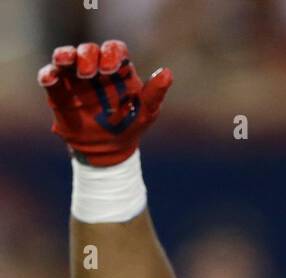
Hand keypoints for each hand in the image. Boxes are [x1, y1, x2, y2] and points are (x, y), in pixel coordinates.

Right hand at [38, 39, 171, 166]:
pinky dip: (48, 75)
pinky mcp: (59, 91)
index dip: (112, 53)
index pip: (114, 50)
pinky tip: (51, 78)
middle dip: (88, 56)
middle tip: (90, 73)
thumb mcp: (146, 112)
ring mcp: (75, 77)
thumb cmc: (130, 126)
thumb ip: (155, 93)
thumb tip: (167, 72)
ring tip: (65, 62)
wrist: (108, 151)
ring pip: (66, 57)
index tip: (111, 68)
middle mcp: (95, 68)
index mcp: (117, 69)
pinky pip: (49, 77)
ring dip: (64, 56)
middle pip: (88, 50)